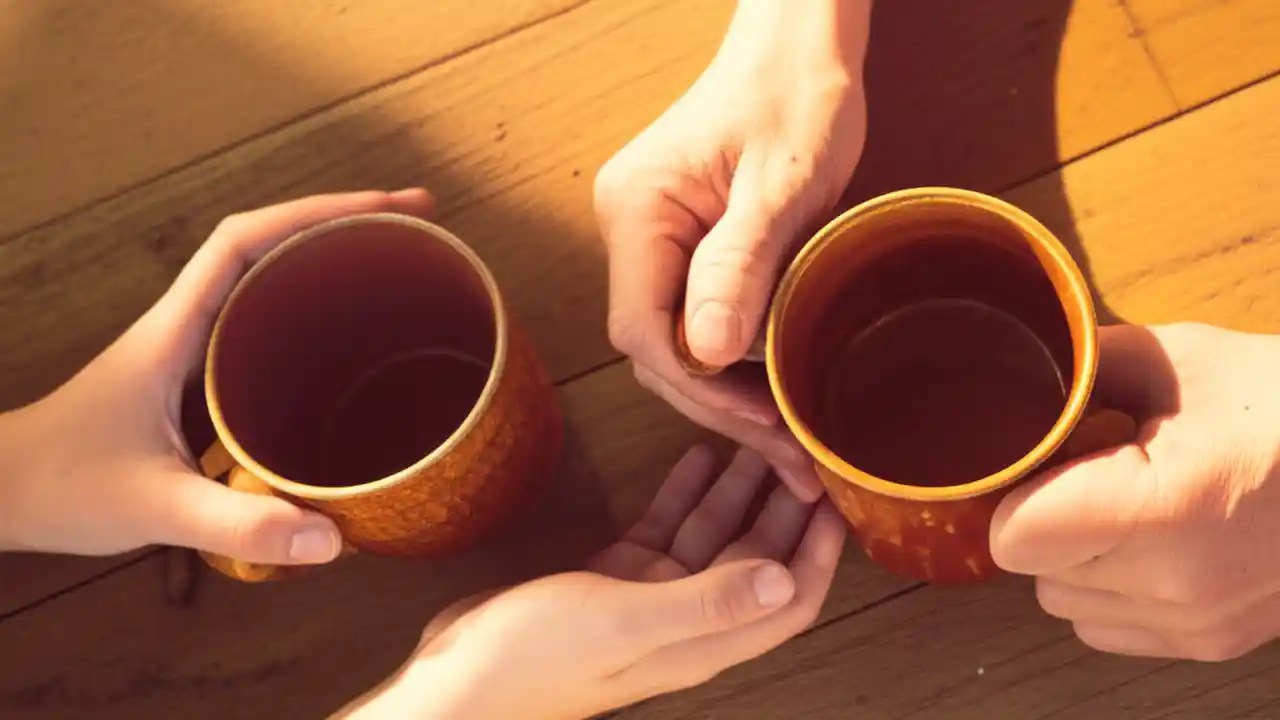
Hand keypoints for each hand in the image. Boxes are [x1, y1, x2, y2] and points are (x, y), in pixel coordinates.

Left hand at [0, 190, 434, 565]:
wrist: (3, 492)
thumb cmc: (64, 487)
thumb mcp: (157, 507)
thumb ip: (241, 527)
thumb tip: (335, 540)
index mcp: (177, 329)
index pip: (247, 239)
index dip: (319, 212)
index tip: (387, 209)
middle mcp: (188, 324)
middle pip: (269, 243)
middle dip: (343, 224)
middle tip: (417, 229)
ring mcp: (192, 347)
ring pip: (267, 280)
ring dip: (328, 263)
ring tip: (398, 269)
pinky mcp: (197, 378)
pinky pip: (263, 326)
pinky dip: (310, 315)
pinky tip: (348, 346)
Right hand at [337, 446, 846, 718]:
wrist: (454, 680)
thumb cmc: (536, 660)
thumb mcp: (625, 622)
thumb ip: (708, 601)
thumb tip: (789, 579)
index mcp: (703, 640)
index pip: (789, 601)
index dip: (820, 554)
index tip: (838, 496)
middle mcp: (686, 620)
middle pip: (757, 560)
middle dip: (784, 508)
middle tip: (803, 447)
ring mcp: (648, 597)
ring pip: (711, 537)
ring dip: (737, 491)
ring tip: (757, 436)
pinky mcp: (612, 578)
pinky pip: (664, 528)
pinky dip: (683, 493)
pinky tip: (697, 455)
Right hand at [593, 0, 871, 499]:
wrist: (800, 51)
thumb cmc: (797, 97)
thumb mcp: (782, 181)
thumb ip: (741, 263)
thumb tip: (706, 352)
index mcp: (636, 210)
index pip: (642, 329)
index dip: (700, 388)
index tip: (766, 423)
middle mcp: (627, 228)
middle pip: (655, 346)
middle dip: (720, 405)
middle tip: (791, 455)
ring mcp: (650, 238)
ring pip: (675, 340)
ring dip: (730, 392)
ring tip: (792, 440)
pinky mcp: (680, 245)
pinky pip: (694, 316)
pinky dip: (735, 360)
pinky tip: (776, 393)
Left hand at [991, 323, 1279, 661]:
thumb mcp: (1182, 358)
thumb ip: (1086, 366)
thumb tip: (1027, 367)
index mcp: (1162, 508)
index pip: (1015, 536)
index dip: (1018, 492)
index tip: (1048, 460)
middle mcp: (1176, 583)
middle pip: (1035, 569)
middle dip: (1048, 517)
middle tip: (1096, 468)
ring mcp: (1197, 623)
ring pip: (1065, 602)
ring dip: (1078, 556)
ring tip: (1131, 500)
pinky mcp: (1211, 643)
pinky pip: (1107, 626)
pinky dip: (1111, 587)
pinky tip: (1152, 538)